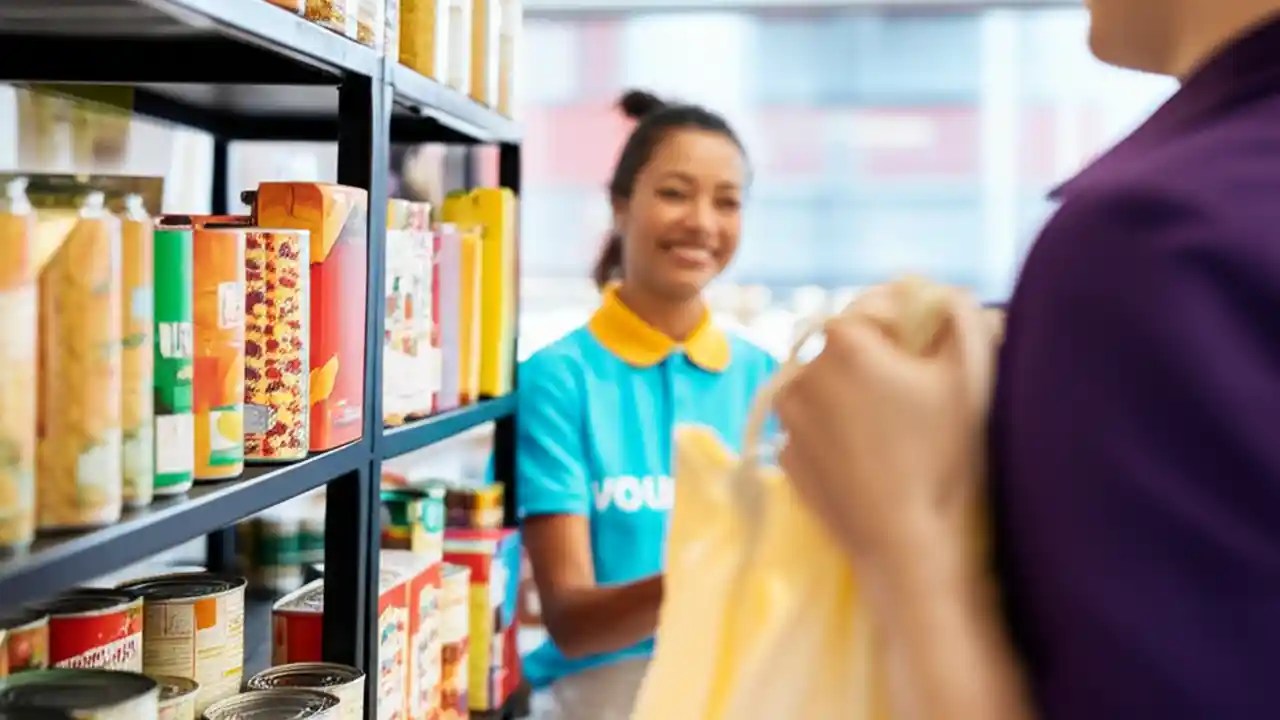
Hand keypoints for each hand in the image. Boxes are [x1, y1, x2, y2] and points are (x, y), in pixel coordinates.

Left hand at [774, 284, 996, 578]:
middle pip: (850, 346)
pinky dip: (841, 430)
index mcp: (840, 339)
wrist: (907, 545)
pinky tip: (875, 456)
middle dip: (883, 359)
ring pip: (830, 385)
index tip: (935, 356)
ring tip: (897, 429)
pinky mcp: (786, 458)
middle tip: (920, 397)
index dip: (912, 325)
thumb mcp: (970, 371)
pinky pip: (817, 426)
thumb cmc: (944, 453)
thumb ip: (960, 312)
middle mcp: (800, 370)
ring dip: (858, 393)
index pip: (878, 306)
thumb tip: (941, 294)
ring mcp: (787, 419)